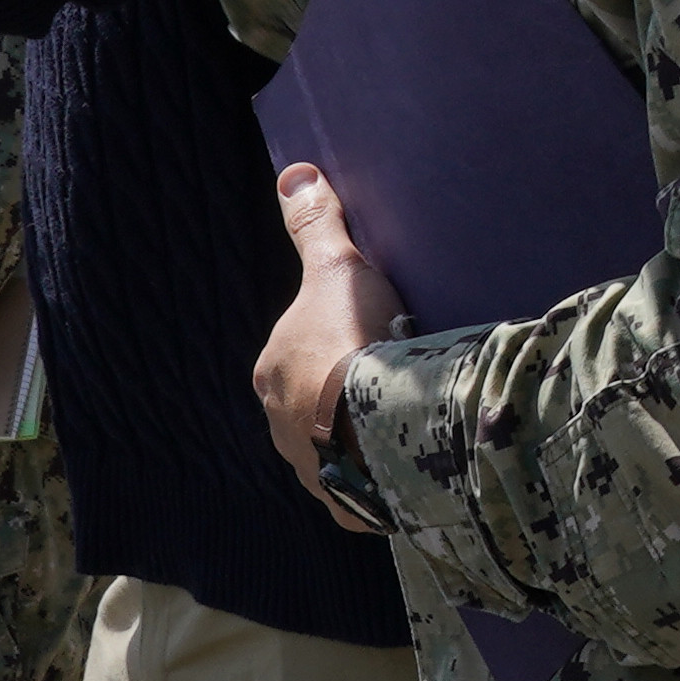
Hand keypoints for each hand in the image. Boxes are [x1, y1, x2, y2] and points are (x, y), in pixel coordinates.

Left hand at [252, 164, 401, 521]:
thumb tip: (293, 173)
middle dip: (343, 395)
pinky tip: (407, 466)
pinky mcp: (344, 507)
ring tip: (403, 423)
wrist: (382, 423)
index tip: (369, 338)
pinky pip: (361, 491)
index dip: (332, 343)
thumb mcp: (337, 268)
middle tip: (391, 379)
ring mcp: (311, 471)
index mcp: (273, 371)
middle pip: (313, 403)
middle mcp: (279, 425)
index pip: (298, 351)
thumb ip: (316, 224)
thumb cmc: (353, 338)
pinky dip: (379, 480)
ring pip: (334, 449)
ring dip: (360, 439)